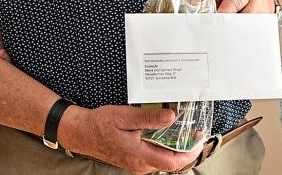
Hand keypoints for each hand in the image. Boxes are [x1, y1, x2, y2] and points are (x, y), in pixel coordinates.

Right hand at [57, 104, 201, 173]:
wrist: (82, 132)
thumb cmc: (100, 124)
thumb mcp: (125, 116)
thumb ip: (149, 118)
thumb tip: (171, 117)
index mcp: (139, 155)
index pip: (173, 161)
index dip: (190, 152)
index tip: (199, 139)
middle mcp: (140, 165)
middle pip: (171, 162)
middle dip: (185, 149)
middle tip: (194, 132)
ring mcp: (137, 164)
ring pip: (163, 160)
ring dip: (174, 148)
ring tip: (182, 132)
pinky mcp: (134, 160)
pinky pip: (154, 157)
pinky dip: (163, 147)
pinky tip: (164, 134)